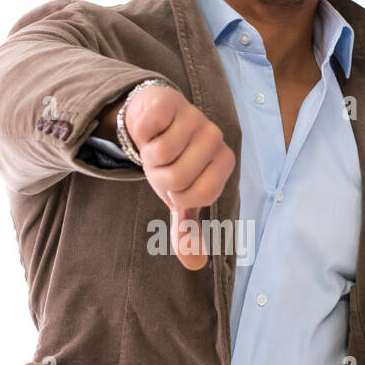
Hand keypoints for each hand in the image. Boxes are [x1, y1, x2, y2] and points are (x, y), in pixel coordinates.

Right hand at [124, 84, 235, 271]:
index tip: (176, 184)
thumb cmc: (173, 161)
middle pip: (176, 176)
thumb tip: (196, 264)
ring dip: (147, 155)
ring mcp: (194, 116)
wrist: (154, 120)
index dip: (177, 195)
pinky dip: (140, 133)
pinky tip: (149, 126)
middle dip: (159, 175)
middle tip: (161, 163)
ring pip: (160, 152)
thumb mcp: (180, 196)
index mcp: (224, 162)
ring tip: (155, 145)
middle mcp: (215, 137)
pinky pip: (147, 128)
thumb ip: (188, 228)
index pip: (198, 195)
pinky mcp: (169, 100)